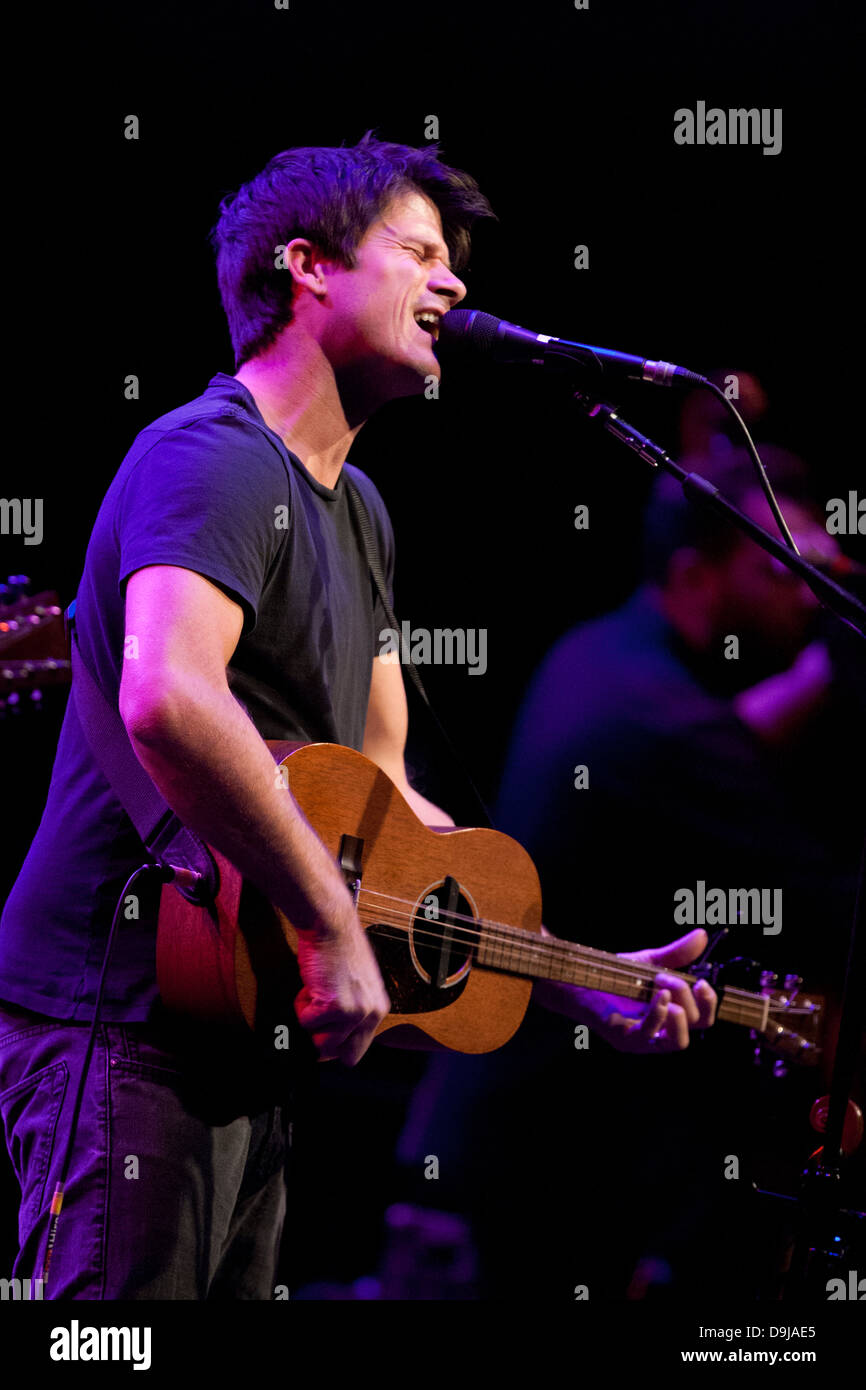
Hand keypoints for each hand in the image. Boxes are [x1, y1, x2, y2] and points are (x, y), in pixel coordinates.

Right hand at [294, 911, 390, 1065]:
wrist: (330, 925)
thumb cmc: (338, 951)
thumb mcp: (357, 986)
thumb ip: (353, 1012)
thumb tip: (332, 1045)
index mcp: (379, 1009)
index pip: (356, 1051)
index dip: (335, 1041)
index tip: (325, 1025)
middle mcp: (372, 1013)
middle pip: (340, 1054)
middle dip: (322, 1035)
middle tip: (320, 1005)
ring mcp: (355, 1012)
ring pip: (321, 1043)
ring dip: (310, 1018)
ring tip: (316, 990)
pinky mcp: (336, 1007)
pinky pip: (306, 1022)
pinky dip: (301, 1004)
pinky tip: (311, 983)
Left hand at [578, 928, 717, 1053]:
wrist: (582, 978)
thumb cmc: (617, 975)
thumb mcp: (650, 962)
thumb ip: (676, 954)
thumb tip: (702, 934)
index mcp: (673, 1014)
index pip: (704, 1019)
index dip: (710, 1003)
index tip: (701, 982)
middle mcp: (663, 1030)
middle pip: (697, 1025)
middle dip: (688, 997)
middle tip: (665, 977)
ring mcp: (646, 1039)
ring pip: (679, 1041)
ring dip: (680, 1013)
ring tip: (662, 988)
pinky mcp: (626, 1040)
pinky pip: (649, 1037)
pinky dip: (658, 1016)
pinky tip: (658, 997)